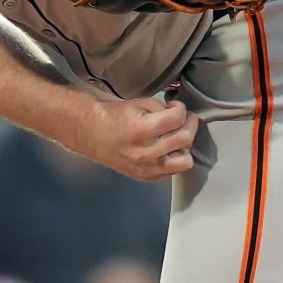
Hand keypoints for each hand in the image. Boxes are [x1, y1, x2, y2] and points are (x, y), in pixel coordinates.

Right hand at [73, 97, 199, 180]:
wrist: (93, 136)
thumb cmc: (115, 117)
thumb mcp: (138, 104)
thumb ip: (162, 109)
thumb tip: (180, 116)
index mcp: (140, 130)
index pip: (176, 119)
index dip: (181, 108)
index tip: (176, 106)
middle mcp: (145, 153)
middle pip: (185, 140)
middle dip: (190, 124)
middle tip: (185, 119)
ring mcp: (146, 169)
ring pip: (185, 161)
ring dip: (186, 146)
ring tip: (178, 137)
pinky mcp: (147, 177)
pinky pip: (174, 171)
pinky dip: (176, 158)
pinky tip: (167, 149)